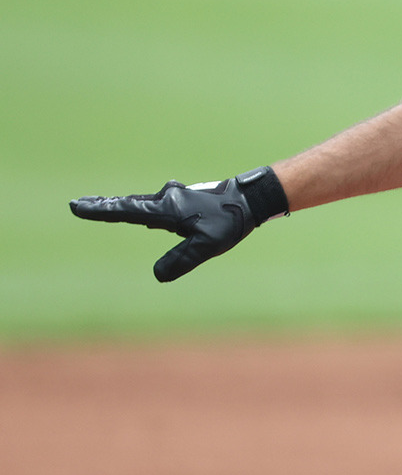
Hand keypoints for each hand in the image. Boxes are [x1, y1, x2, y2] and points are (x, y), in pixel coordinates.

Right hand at [70, 168, 287, 281]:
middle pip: (128, 204)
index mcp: (167, 209)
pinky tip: (139, 213)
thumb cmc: (230, 221)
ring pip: (142, 204)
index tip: (76, 206)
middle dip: (104, 205)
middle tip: (78, 204)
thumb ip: (181, 260)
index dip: (100, 210)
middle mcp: (166, 200)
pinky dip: (141, 209)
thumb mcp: (207, 246)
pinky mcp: (183, 202)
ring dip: (121, 206)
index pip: (126, 211)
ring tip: (101, 207)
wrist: (251, 199)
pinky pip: (155, 207)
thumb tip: (157, 275)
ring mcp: (175, 199)